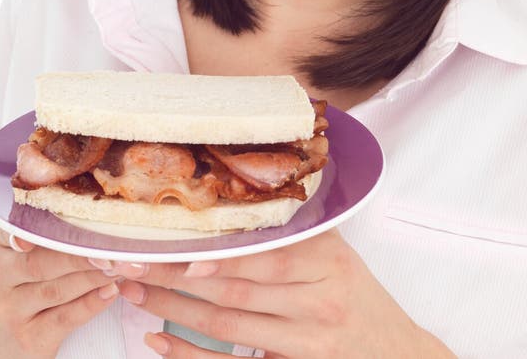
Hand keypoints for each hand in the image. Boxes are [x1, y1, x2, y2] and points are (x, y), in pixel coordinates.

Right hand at [0, 222, 120, 358]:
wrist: (6, 332)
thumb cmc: (27, 275)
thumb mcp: (25, 248)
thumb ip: (47, 225)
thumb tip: (97, 203)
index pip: (11, 227)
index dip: (31, 226)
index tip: (58, 219)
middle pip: (40, 262)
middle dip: (81, 253)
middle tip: (114, 246)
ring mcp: (10, 309)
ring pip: (55, 290)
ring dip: (93, 277)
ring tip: (120, 265)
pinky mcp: (27, 337)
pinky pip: (63, 319)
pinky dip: (90, 304)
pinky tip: (111, 291)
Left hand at [107, 228, 440, 357]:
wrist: (394, 354)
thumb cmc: (359, 296)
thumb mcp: (340, 254)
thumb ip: (301, 227)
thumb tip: (253, 185)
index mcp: (328, 263)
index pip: (267, 256)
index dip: (222, 255)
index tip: (179, 247)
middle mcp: (317, 303)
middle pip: (238, 291)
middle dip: (179, 276)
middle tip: (132, 262)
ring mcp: (304, 343)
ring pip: (228, 325)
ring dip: (174, 309)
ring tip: (133, 290)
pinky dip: (191, 355)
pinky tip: (158, 340)